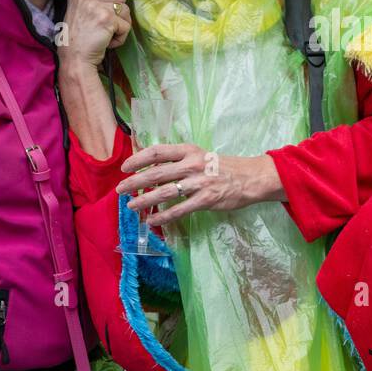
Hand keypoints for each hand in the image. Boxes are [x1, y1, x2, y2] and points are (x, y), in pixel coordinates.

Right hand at [59, 0, 129, 70]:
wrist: (74, 59)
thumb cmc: (78, 38)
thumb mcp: (78, 8)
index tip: (108, 2)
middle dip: (119, 12)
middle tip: (105, 24)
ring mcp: (97, 6)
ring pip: (126, 9)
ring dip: (121, 25)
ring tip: (105, 33)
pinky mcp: (108, 19)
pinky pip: (127, 26)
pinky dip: (121, 37)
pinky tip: (107, 41)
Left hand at [116, 143, 284, 228]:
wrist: (251, 177)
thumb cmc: (223, 167)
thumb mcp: (200, 156)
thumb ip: (179, 161)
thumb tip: (152, 170)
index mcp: (189, 150)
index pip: (157, 151)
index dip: (138, 159)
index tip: (124, 168)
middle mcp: (192, 164)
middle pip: (156, 173)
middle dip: (134, 182)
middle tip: (120, 190)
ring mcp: (199, 182)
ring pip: (164, 192)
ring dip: (145, 200)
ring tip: (132, 206)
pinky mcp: (206, 199)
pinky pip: (179, 209)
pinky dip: (164, 216)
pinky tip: (152, 220)